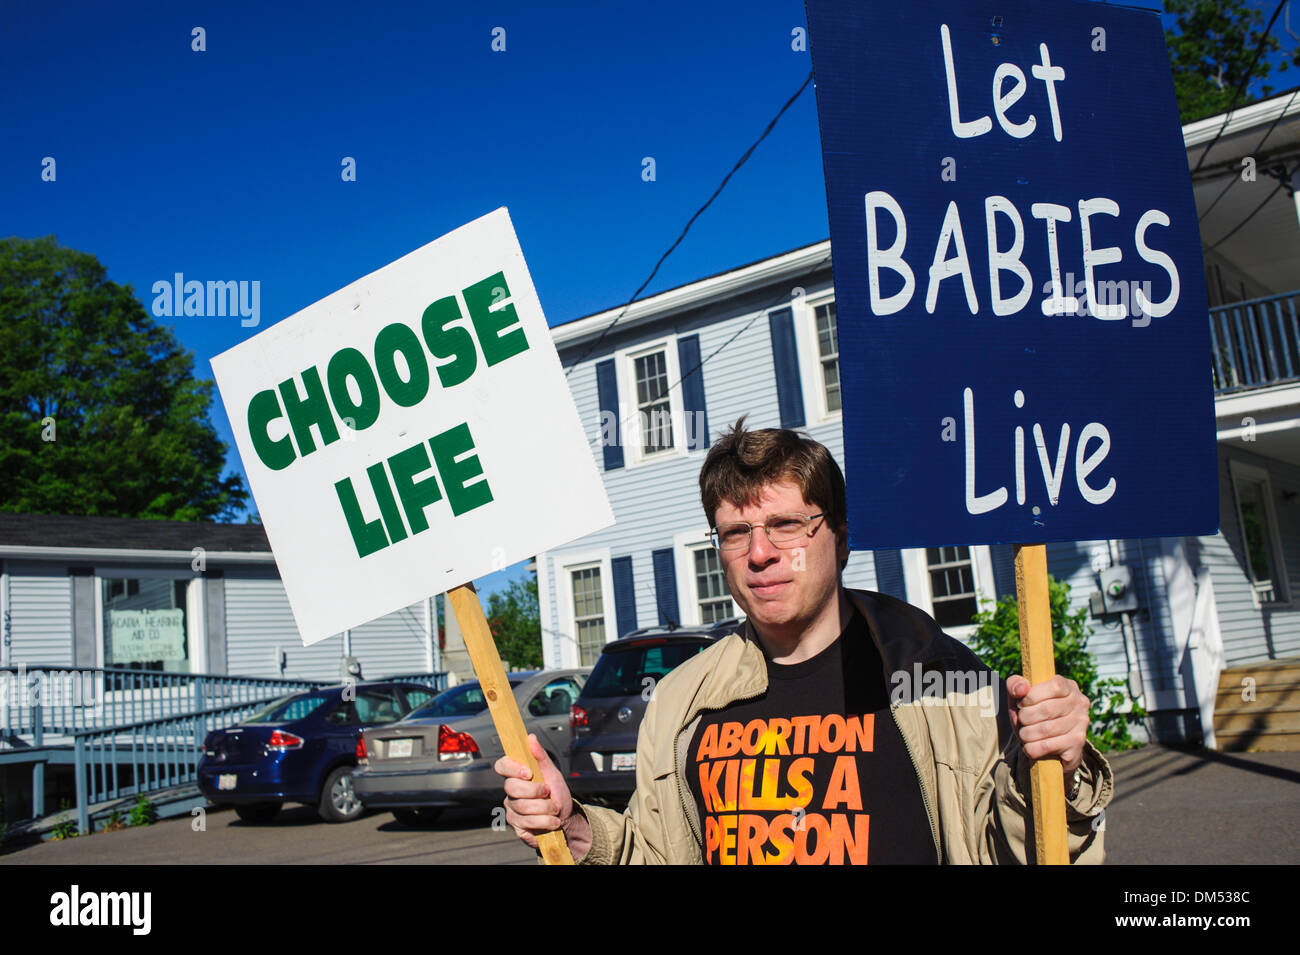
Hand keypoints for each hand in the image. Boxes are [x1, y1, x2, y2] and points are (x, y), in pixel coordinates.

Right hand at [494, 733, 590, 856]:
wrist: (566, 817)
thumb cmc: (557, 793)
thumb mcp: (552, 772)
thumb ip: (541, 756)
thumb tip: (530, 738)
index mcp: (517, 776)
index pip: (502, 766)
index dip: (512, 768)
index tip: (529, 773)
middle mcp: (511, 793)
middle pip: (512, 788)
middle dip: (535, 791)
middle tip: (549, 793)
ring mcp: (512, 810)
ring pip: (521, 808)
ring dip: (544, 809)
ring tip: (555, 810)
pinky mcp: (517, 827)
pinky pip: (525, 825)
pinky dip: (543, 823)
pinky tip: (551, 822)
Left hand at [1006, 675, 1089, 777]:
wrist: (1048, 748)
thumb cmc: (1032, 715)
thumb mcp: (1020, 697)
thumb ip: (1015, 684)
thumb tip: (1021, 689)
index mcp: (1068, 686)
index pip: (1054, 687)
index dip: (1031, 697)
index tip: (1021, 704)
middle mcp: (1080, 703)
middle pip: (1047, 710)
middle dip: (1025, 717)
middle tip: (1021, 721)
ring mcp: (1081, 725)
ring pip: (1045, 729)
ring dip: (1026, 734)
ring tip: (1024, 734)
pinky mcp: (1077, 745)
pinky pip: (1047, 746)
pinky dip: (1031, 748)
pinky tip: (1031, 747)